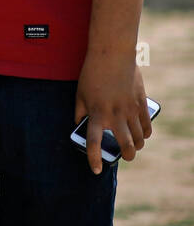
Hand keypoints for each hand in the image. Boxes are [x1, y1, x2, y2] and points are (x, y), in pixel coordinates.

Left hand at [75, 56, 149, 174]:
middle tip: (125, 156)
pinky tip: (143, 135)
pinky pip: (147, 126)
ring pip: (140, 138)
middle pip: (126, 145)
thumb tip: (79, 125)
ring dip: (137, 146)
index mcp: (96, 113)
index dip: (94, 159)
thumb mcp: (79, 94)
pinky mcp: (141, 104)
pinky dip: (146, 134)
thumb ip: (79, 112)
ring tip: (134, 146)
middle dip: (127, 156)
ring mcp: (130, 110)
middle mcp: (115, 115)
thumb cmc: (92, 74)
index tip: (96, 170)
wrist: (112, 55)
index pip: (94, 142)